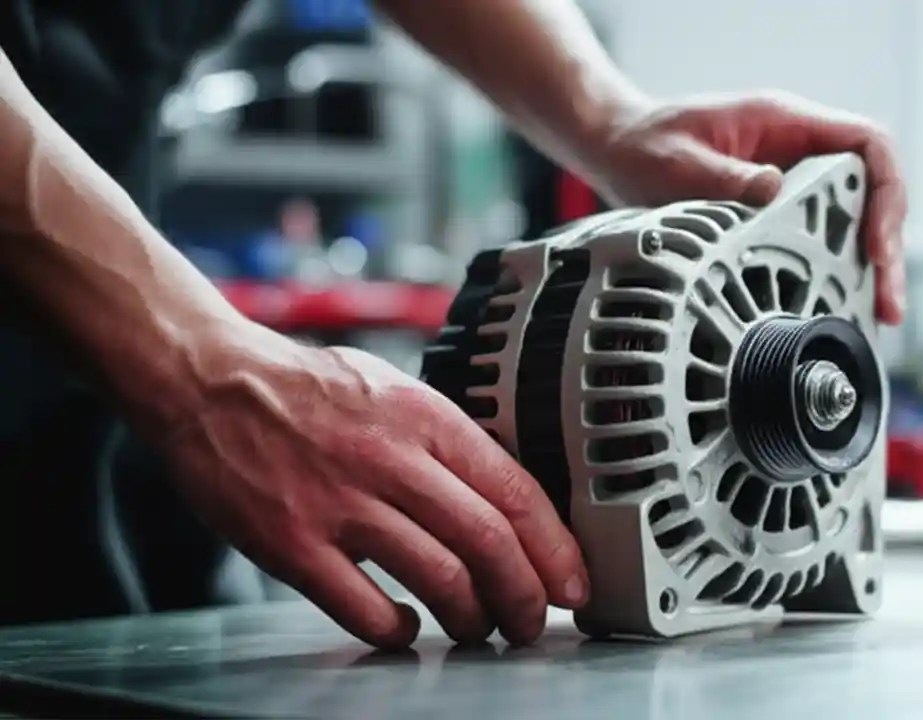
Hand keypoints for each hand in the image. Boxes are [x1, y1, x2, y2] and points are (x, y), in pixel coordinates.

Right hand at [142, 324, 588, 648]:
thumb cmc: (306, 388)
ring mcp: (339, 503)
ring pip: (437, 577)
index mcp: (425, 416)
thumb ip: (447, 440)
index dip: (555, 548)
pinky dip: (396, 630)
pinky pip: (362, 607)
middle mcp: (390, 458)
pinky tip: (406, 628)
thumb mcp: (395, 389)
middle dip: (524, 596)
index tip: (571, 582)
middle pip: (487, 541)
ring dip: (471, 618)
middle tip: (531, 623)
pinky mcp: (291, 543)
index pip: (515, 490)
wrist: (210, 380)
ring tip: (477, 629)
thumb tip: (506, 498)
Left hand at [588, 91, 907, 323]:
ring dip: (867, 264)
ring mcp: (792, 178)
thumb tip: (771, 191)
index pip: (867, 143)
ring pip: (853, 217)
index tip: (875, 243)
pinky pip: (822, 234)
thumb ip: (722, 177)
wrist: (616, 147)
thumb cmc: (645, 145)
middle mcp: (798, 148)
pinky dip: (836, 268)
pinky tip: (842, 303)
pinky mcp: (778, 207)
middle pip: (870, 190)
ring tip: (878, 313)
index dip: (884, 193)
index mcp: (784, 121)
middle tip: (888, 300)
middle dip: (885, 245)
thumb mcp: (677, 162)